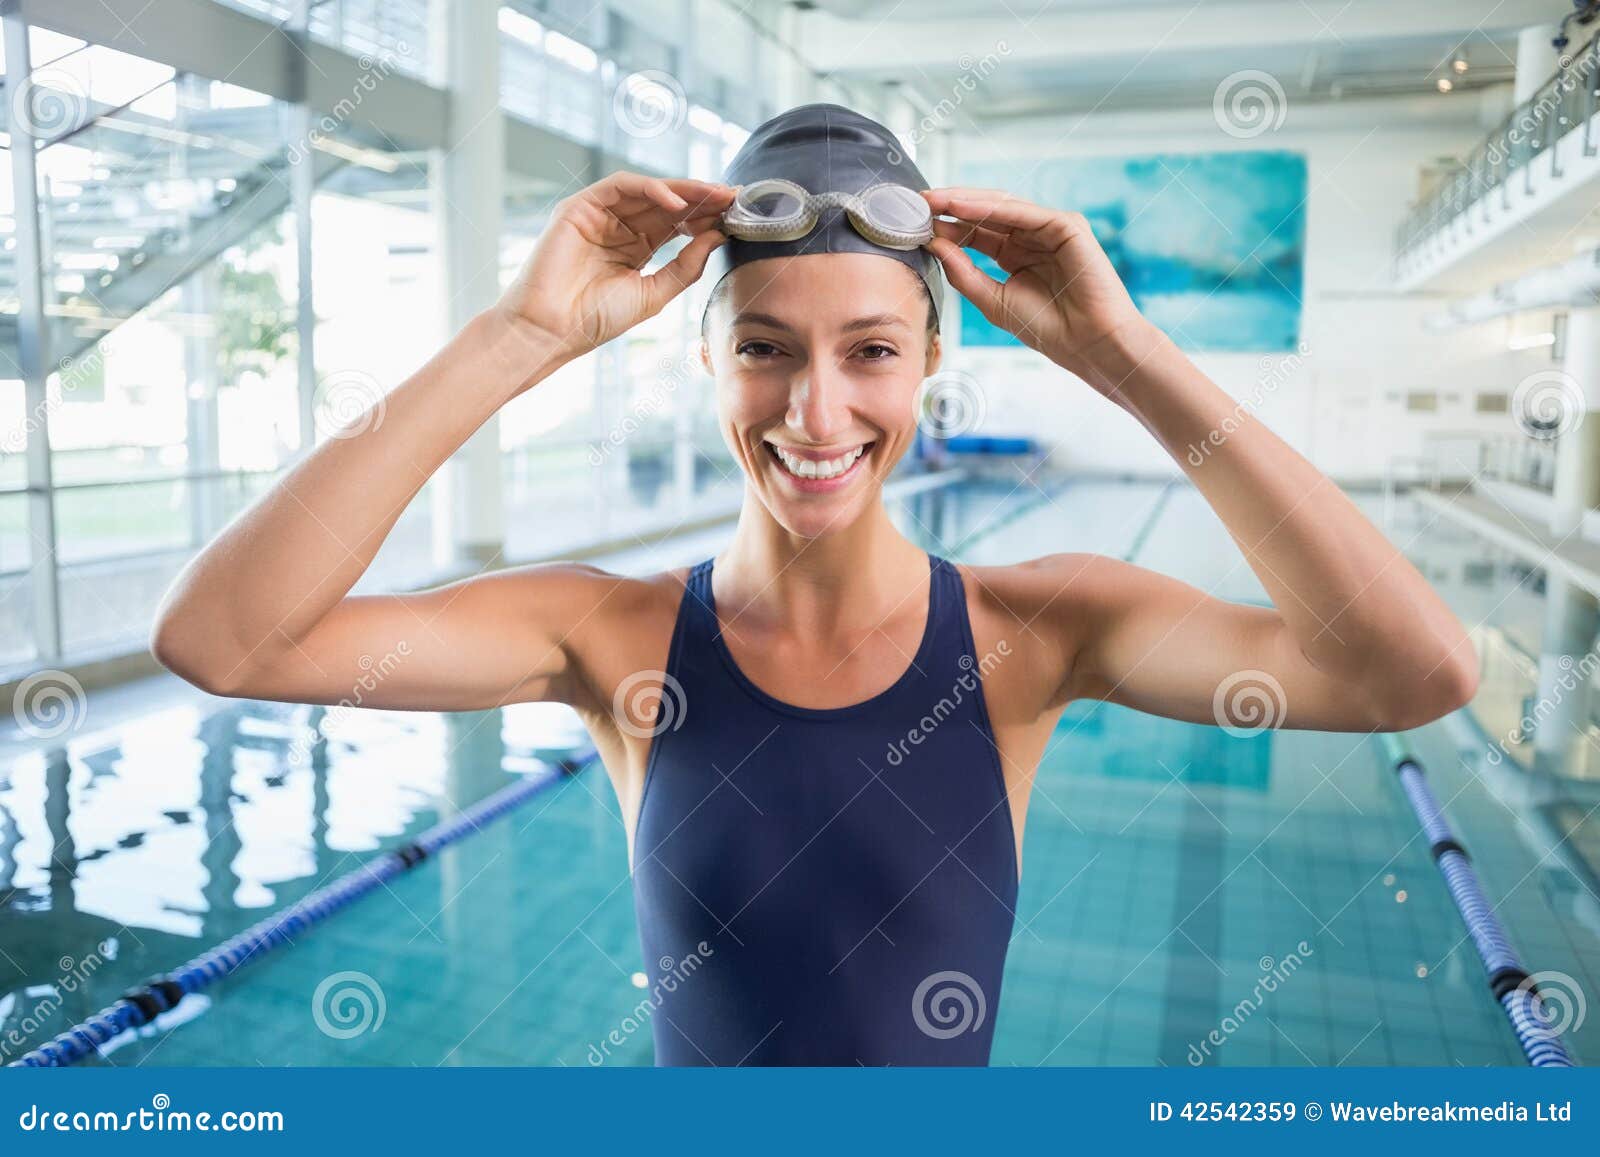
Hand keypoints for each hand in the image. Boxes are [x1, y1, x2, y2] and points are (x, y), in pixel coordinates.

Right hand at [495, 171, 734, 375]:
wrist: (552, 330)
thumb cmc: (596, 319)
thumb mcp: (654, 293)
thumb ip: (686, 266)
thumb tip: (718, 237)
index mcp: (636, 248)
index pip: (677, 224)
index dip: (708, 218)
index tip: (739, 215)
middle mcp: (619, 228)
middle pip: (667, 204)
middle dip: (703, 199)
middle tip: (735, 197)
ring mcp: (599, 215)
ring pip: (648, 191)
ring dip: (684, 191)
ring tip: (715, 196)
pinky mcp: (580, 207)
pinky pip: (620, 186)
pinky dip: (651, 189)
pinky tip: (677, 203)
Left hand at [922, 188, 1149, 390]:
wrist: (1086, 343)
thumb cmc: (1047, 328)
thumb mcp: (992, 300)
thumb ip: (963, 272)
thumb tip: (934, 244)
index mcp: (1015, 255)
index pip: (975, 232)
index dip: (946, 225)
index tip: (913, 222)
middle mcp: (1031, 237)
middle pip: (985, 213)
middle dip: (951, 206)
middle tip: (918, 201)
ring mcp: (1050, 229)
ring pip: (1001, 206)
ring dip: (965, 201)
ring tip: (933, 200)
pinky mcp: (1066, 225)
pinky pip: (1022, 211)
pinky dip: (990, 207)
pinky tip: (961, 206)